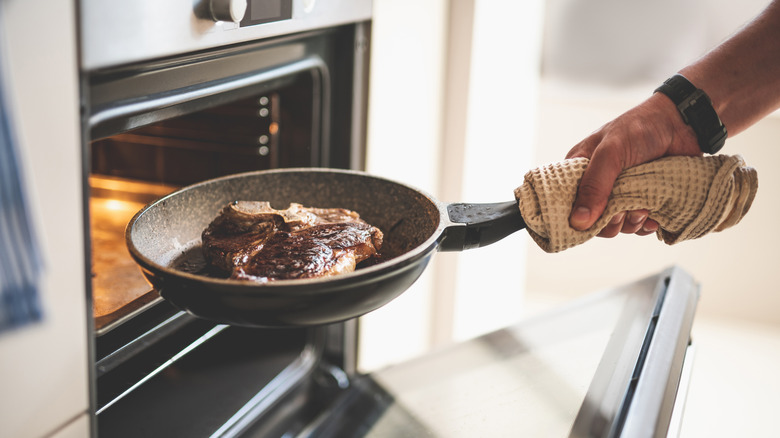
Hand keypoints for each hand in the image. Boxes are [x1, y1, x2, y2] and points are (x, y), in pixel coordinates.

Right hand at [566, 92, 701, 236]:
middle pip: (594, 221)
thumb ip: (594, 186)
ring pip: (618, 225)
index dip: (577, 217)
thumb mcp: (611, 152)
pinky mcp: (644, 201)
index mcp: (581, 171)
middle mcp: (599, 185)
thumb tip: (578, 221)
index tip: (593, 219)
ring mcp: (622, 194)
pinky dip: (646, 225)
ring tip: (643, 209)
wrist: (682, 123)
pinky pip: (639, 225)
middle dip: (610, 222)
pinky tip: (653, 217)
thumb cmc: (641, 127)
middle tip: (623, 211)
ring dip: (631, 223)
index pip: (568, 203)